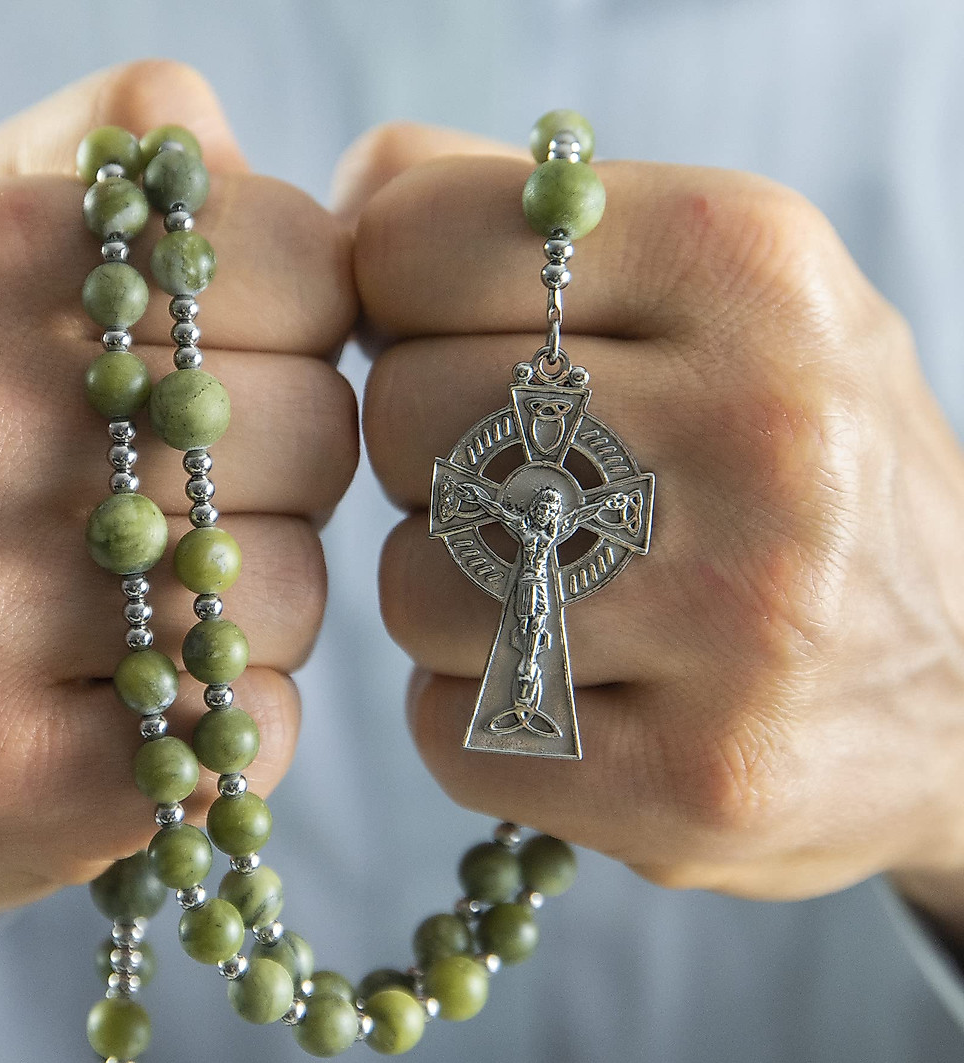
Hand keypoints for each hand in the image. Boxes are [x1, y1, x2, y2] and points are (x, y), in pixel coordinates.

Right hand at [0, 61, 356, 978]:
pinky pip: (248, 728)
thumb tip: (196, 119)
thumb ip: (98, 161)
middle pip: (311, 429)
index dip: (311, 329)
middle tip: (207, 503)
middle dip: (296, 476)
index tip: (243, 365)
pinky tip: (161, 707)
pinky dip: (244, 721)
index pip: (296, 260)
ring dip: (271, 609)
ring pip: (286, 591)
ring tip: (168, 609)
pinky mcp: (7, 774)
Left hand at [337, 124, 963, 935]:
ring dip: (451, 607)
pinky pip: (456, 733)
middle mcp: (761, 430)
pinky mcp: (702, 782)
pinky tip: (575, 700)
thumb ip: (533, 224)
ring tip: (564, 605)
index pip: (415, 244)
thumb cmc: (797, 472)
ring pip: (414, 591)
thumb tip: (358, 187)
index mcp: (751, 267)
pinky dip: (479, 722)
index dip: (401, 310)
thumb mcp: (722, 296)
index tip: (464, 354)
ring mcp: (741, 622)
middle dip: (429, 466)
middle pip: (401, 420)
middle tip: (527, 499)